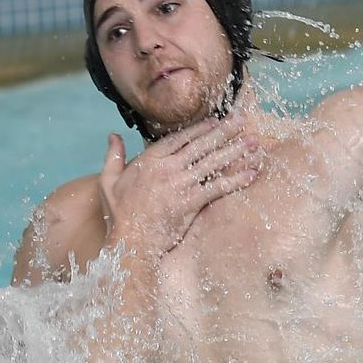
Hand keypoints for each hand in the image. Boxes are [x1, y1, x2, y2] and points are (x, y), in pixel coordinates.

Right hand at [98, 116, 262, 254]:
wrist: (130, 242)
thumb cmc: (119, 215)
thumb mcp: (108, 181)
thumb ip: (114, 156)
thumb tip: (113, 135)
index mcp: (149, 160)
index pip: (180, 138)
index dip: (200, 129)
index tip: (216, 121)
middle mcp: (167, 168)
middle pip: (201, 145)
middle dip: (225, 131)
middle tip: (243, 120)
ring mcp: (181, 185)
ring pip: (213, 162)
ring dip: (236, 151)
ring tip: (253, 142)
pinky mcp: (191, 203)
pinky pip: (218, 188)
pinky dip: (236, 179)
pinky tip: (251, 173)